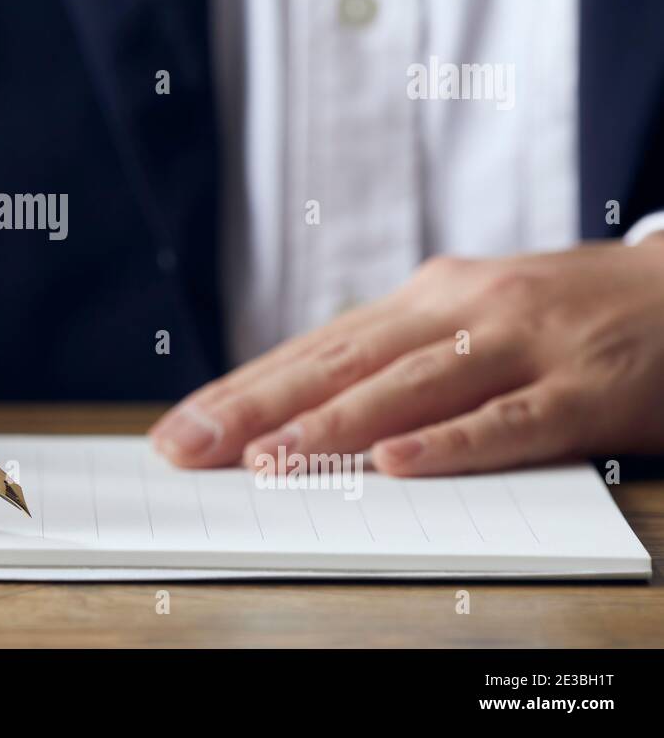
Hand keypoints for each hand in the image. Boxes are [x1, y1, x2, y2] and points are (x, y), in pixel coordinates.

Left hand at [151, 238, 663, 474]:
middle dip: (255, 407)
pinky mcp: (583, 388)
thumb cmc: (563, 316)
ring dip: (333, 426)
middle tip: (186, 447)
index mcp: (426, 299)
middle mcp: (461, 311)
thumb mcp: (472, 320)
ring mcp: (523, 345)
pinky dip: (449, 443)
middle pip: (341, 364)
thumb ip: (398, 359)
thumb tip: (302, 409)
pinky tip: (395, 463)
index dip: (243, 388)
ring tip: (266, 459)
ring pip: (411, 388)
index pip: (316, 349)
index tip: (180, 426)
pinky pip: (508, 423)